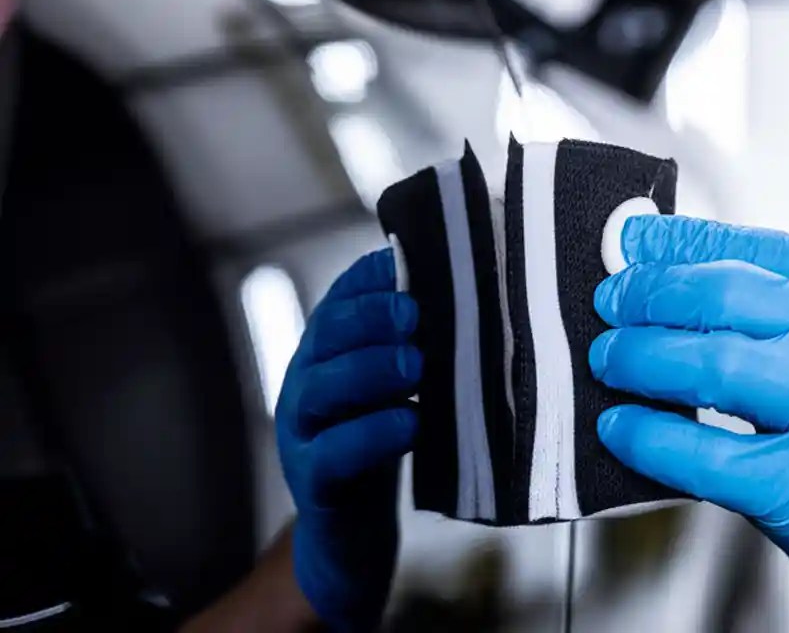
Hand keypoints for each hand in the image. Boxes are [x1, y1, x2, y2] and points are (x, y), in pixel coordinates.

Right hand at [276, 250, 420, 632]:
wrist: (352, 535)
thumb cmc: (386, 442)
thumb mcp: (401, 387)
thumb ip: (419, 344)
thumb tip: (474, 289)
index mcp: (328, 351)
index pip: (339, 299)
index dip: (368, 279)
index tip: (406, 264)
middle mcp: (306, 382)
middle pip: (325, 335)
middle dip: (369, 317)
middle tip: (414, 313)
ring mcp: (302, 433)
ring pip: (321, 389)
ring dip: (369, 370)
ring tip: (415, 364)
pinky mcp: (313, 481)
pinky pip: (332, 454)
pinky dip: (370, 435)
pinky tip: (409, 422)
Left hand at [589, 216, 788, 631]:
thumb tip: (692, 278)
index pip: (760, 248)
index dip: (684, 243)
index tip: (635, 242)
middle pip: (725, 297)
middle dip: (651, 295)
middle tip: (612, 300)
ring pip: (710, 363)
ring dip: (640, 356)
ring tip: (610, 355)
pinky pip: (704, 452)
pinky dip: (650, 434)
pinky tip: (622, 425)